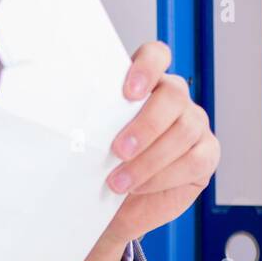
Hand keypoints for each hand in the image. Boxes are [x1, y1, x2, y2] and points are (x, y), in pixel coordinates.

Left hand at [76, 41, 220, 260]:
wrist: (115, 204)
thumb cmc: (98, 164)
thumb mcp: (86, 136)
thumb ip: (85, 118)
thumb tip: (56, 109)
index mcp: (143, 84)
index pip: (156, 55)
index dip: (146, 67)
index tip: (128, 92)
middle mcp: (172, 99)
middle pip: (173, 95)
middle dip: (145, 125)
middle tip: (118, 150)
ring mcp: (193, 124)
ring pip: (185, 129)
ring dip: (149, 158)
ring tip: (119, 180)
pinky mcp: (205, 153)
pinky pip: (195, 159)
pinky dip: (164, 175)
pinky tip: (140, 186)